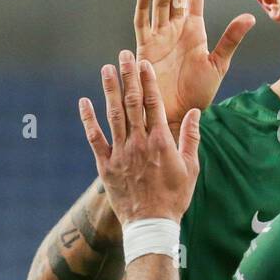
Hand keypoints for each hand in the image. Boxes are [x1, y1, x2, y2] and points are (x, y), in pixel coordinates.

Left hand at [79, 51, 200, 224]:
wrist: (151, 224)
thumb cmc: (175, 196)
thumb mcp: (191, 167)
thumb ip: (191, 137)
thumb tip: (195, 112)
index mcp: (162, 142)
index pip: (154, 104)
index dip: (148, 81)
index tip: (144, 63)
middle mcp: (140, 143)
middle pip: (133, 103)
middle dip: (128, 77)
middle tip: (123, 55)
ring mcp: (121, 153)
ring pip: (114, 115)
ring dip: (109, 90)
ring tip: (106, 69)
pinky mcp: (106, 165)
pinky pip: (94, 138)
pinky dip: (88, 120)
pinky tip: (84, 102)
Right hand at [135, 0, 254, 132]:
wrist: (179, 114)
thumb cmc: (199, 93)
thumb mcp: (218, 64)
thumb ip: (231, 39)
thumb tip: (251, 16)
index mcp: (194, 29)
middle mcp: (175, 28)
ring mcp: (159, 35)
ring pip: (159, 3)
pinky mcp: (145, 47)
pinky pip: (142, 22)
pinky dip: (143, 6)